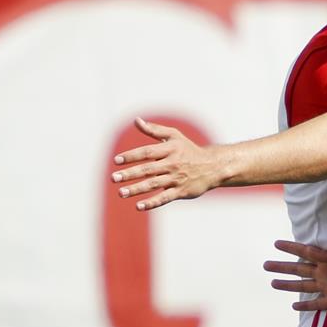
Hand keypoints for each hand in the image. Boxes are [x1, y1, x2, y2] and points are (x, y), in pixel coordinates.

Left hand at [111, 118, 228, 209]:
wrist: (212, 166)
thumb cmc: (189, 150)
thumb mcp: (174, 136)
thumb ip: (154, 130)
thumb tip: (136, 120)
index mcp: (170, 149)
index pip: (147, 152)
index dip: (131, 156)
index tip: (116, 160)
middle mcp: (172, 164)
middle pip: (148, 169)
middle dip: (129, 174)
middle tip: (113, 178)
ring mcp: (176, 179)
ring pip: (153, 184)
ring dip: (136, 189)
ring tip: (121, 193)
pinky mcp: (181, 192)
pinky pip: (164, 198)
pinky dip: (152, 203)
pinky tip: (138, 206)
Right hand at [265, 240, 326, 311]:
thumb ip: (326, 256)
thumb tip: (307, 248)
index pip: (305, 253)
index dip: (291, 248)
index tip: (276, 244)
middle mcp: (324, 275)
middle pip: (298, 270)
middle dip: (282, 267)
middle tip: (265, 265)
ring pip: (303, 286)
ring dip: (288, 285)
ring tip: (273, 283)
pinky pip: (316, 304)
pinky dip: (306, 306)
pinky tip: (294, 306)